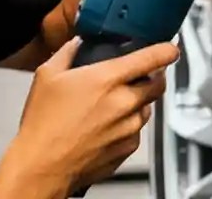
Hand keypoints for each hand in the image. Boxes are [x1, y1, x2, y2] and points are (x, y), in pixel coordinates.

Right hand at [0, 39, 178, 194]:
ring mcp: (130, 127)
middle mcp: (125, 102)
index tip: (170, 49)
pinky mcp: (129, 147)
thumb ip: (68, 53)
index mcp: (109, 79)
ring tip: (110, 108)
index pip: (154, 57)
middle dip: (153, 78)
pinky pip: (137, 131)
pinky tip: (104, 128)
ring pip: (147, 108)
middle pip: (158, 84)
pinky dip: (127, 126)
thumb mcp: (47, 76)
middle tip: (138, 78)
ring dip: (137, 104)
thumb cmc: (43, 126)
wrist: (41, 167)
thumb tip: (78, 44)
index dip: (167, 50)